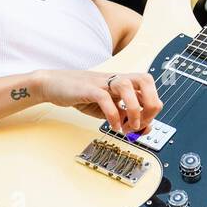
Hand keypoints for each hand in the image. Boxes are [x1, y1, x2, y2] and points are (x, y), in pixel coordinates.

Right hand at [35, 69, 162, 134]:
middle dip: (150, 104)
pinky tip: (113, 126)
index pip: (150, 90)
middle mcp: (116, 79)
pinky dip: (113, 115)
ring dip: (134, 110)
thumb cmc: (82, 95)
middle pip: (145, 80)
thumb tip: (142, 128)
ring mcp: (103, 82)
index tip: (143, 126)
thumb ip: (124, 115)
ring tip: (129, 127)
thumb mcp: (108, 107)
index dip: (152, 110)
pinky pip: (105, 98)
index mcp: (124, 82)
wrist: (55, 85)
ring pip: (127, 86)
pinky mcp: (88, 88)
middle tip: (142, 123)